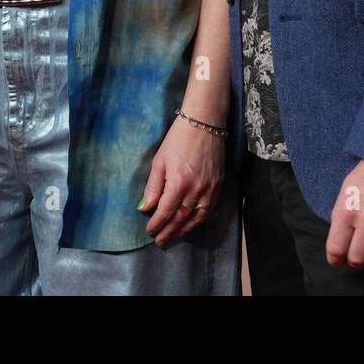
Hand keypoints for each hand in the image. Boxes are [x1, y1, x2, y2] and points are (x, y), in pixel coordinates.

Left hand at [137, 113, 224, 245]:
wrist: (205, 122)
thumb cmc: (178, 138)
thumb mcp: (160, 160)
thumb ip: (153, 186)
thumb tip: (145, 207)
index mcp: (178, 183)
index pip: (165, 212)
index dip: (156, 224)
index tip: (149, 231)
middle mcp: (196, 190)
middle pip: (180, 219)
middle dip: (169, 232)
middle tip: (160, 241)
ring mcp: (210, 188)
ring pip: (196, 218)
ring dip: (184, 230)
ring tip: (175, 236)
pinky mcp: (219, 185)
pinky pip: (210, 209)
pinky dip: (200, 219)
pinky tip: (193, 223)